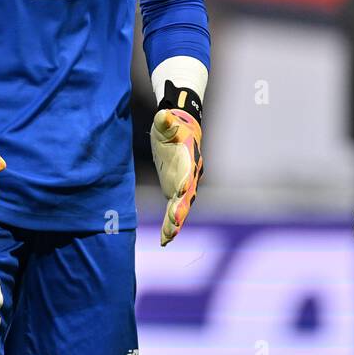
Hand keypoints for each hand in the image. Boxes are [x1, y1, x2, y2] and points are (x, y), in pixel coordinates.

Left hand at [150, 81, 203, 246]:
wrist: (179, 130)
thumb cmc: (172, 126)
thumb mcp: (166, 122)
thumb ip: (165, 120)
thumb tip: (163, 115)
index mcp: (189, 159)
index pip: (188, 173)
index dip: (185, 184)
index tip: (180, 193)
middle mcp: (190, 175)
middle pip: (187, 195)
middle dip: (181, 209)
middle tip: (175, 223)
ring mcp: (184, 185)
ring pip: (182, 207)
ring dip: (175, 222)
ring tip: (167, 238)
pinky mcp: (175, 192)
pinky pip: (174, 211)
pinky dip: (170, 224)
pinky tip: (165, 240)